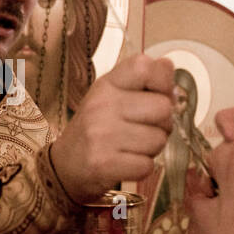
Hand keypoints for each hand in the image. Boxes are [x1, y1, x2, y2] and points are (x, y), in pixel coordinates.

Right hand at [50, 54, 175, 204]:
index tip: (156, 95)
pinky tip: (125, 162)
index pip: (144, 67)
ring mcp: (101, 135)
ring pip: (159, 140)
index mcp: (106, 85)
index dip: (163, 82)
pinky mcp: (104, 164)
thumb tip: (168, 66)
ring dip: (151, 148)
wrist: (65, 166)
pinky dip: (141, 168)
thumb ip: (141, 80)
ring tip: (131, 147)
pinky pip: (147, 166)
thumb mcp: (112, 96)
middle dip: (162, 124)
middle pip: (163, 108)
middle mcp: (102, 106)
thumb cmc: (96, 129)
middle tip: (143, 129)